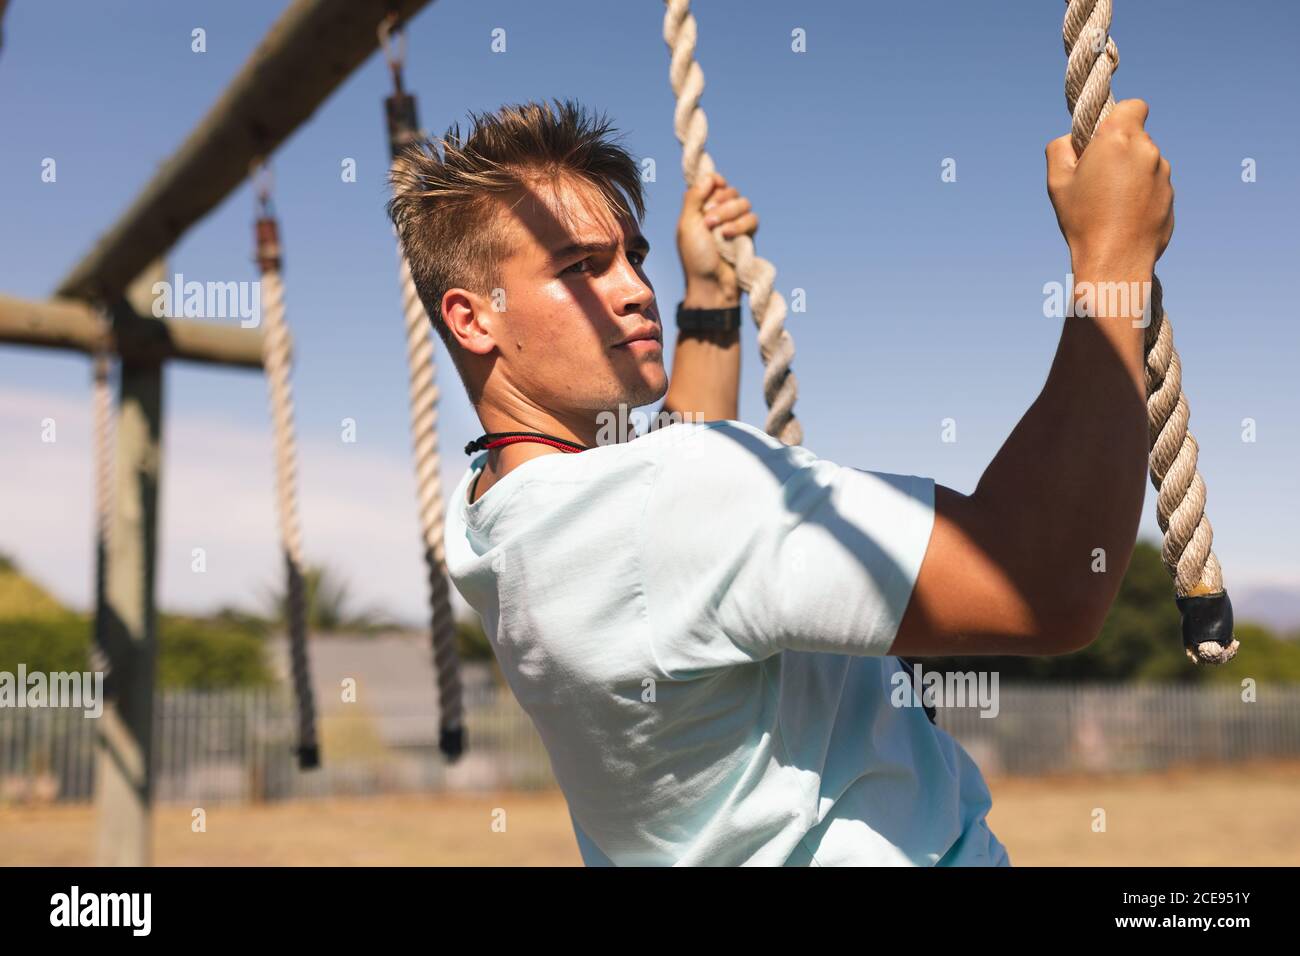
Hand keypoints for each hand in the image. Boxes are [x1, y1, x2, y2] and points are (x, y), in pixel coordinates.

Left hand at [676, 172, 756, 306]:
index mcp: (702, 208)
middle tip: (708, 221)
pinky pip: (753, 219)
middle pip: (730, 190)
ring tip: (718, 232)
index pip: (715, 182)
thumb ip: (694, 198)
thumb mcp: (687, 225)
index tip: (712, 189)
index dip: (715, 183)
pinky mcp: (748, 235)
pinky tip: (729, 237)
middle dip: (721, 203)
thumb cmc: (695, 258)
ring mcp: (735, 223)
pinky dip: (740, 225)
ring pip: (744, 203)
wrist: (711, 284)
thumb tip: (708, 176)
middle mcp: (719, 213)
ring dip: (730, 215)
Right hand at [1046, 99, 1173, 271]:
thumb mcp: (1057, 181)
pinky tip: (1122, 218)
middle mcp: (1147, 151)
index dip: (1119, 117)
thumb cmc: (1083, 219)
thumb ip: (1059, 148)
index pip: (1134, 105)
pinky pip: (1153, 187)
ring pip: (1145, 163)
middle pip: (1136, 138)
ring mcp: (1163, 175)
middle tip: (1096, 179)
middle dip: (1119, 151)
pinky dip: (1140, 196)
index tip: (1104, 137)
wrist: (1115, 261)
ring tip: (1108, 204)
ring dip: (1130, 174)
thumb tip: (1069, 139)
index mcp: (1119, 139)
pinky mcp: (1171, 198)